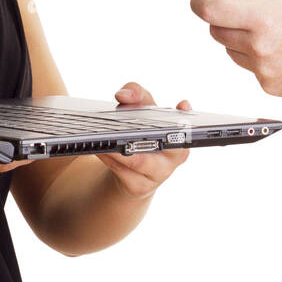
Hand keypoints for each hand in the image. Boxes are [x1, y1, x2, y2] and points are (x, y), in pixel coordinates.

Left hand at [96, 81, 190, 199]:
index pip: (184, 121)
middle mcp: (175, 155)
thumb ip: (136, 95)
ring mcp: (158, 173)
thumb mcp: (142, 112)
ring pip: (137, 160)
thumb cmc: (141, 136)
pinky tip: (98, 150)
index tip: (182, 105)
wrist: (134, 175)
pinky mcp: (139, 186)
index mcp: (180, 134)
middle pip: (161, 143)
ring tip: (103, 138)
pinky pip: (122, 171)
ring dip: (119, 149)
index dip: (184, 113)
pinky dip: (108, 158)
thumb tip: (122, 95)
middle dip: (145, 135)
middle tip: (128, 128)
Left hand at [189, 0, 281, 97]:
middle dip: (222, 20)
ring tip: (266, 33)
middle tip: (234, 13)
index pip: (211, 11)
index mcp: (263, 18)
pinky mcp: (267, 85)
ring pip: (231, 51)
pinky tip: (279, 50)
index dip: (200, 2)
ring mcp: (262, 68)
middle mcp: (258, 46)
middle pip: (217, 32)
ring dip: (238, 40)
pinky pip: (249, 68)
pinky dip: (256, 58)